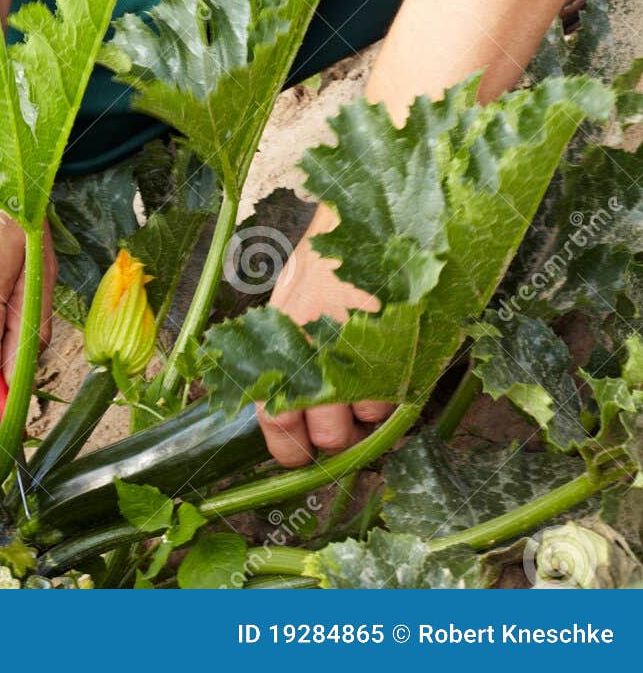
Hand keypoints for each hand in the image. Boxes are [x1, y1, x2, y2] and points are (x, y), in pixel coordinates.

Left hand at [256, 205, 392, 466]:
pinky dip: (397, 388)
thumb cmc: (316, 267)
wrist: (355, 224)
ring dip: (372, 410)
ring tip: (370, 376)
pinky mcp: (389, 348)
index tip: (305, 446)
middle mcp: (309, 361)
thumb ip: (283, 364)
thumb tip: (289, 414)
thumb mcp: (284, 312)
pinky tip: (390, 361)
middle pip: (330, 439)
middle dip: (341, 435)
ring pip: (368, 421)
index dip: (293, 448)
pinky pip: (396, 394)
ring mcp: (352, 357)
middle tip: (347, 414)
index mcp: (275, 353)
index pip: (277, 429)